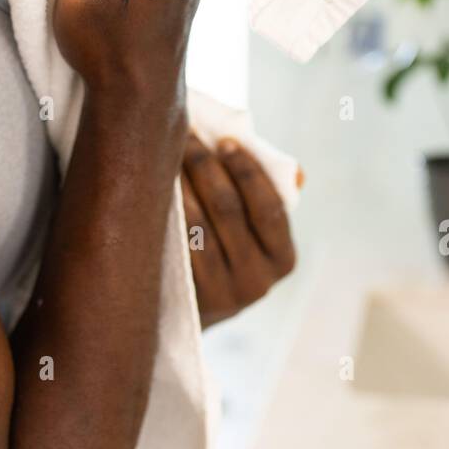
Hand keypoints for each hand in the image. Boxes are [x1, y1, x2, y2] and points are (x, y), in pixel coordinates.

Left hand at [180, 133, 298, 328]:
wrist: (186, 314)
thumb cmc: (227, 251)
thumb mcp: (255, 235)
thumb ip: (270, 200)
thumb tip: (297, 175)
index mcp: (283, 259)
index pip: (268, 207)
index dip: (247, 170)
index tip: (225, 140)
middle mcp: (256, 281)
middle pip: (227, 209)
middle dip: (205, 164)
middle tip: (185, 134)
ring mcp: (220, 294)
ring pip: (195, 223)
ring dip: (179, 180)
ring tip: (163, 151)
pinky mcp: (186, 297)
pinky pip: (172, 241)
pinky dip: (163, 208)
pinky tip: (151, 183)